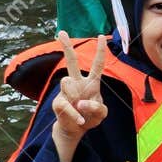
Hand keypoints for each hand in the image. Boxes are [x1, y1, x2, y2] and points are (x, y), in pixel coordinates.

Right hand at [50, 32, 108, 154]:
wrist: (76, 129)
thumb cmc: (91, 117)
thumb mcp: (101, 114)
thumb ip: (97, 108)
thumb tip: (82, 102)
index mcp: (92, 83)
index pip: (97, 65)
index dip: (100, 51)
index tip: (102, 36)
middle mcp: (78, 83)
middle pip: (71, 62)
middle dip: (66, 47)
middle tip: (61, 32)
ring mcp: (66, 91)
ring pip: (66, 82)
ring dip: (75, 96)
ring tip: (81, 108)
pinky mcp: (58, 102)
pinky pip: (66, 105)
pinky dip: (76, 115)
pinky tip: (80, 120)